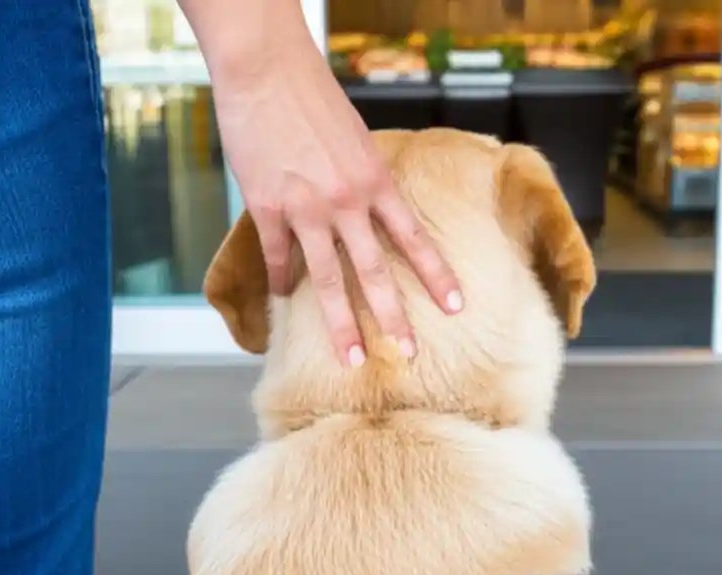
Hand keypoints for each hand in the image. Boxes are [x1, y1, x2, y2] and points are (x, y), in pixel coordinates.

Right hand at [184, 0, 460, 366]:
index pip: (414, 238)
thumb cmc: (315, 98)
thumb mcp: (358, 141)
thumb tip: (373, 211)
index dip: (436, 275)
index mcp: (376, 181)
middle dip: (393, 317)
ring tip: (349, 359)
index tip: (456, 307)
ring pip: (327, 278)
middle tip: (409, 354)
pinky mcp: (266, 205)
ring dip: (339, 323)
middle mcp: (345, 200)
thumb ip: (368, 180)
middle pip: (375, 271)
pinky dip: (281, 280)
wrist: (267, 69)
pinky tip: (284, 302)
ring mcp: (304, 206)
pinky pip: (276, 255)